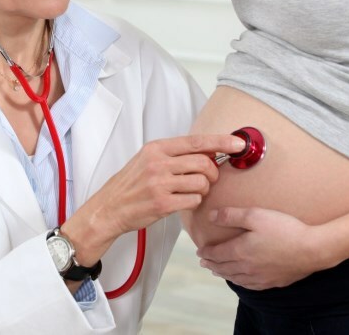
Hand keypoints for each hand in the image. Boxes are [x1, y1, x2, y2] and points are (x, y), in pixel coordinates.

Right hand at [62, 134, 243, 263]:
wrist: (109, 208)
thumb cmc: (131, 184)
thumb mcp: (148, 160)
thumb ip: (175, 155)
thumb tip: (208, 152)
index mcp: (156, 148)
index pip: (196, 141)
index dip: (221, 142)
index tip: (238, 144)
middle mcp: (158, 163)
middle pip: (203, 163)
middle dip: (212, 172)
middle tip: (207, 178)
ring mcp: (159, 184)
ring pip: (202, 183)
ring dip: (202, 189)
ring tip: (190, 191)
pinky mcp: (162, 204)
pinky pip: (194, 200)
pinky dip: (193, 202)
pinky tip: (182, 202)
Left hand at [196, 207, 334, 289]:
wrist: (312, 249)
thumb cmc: (284, 229)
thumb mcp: (255, 215)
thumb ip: (231, 215)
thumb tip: (211, 216)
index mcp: (240, 251)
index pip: (216, 254)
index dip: (206, 253)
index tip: (200, 251)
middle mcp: (247, 267)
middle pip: (223, 268)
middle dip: (211, 264)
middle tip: (204, 262)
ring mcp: (260, 277)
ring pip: (235, 278)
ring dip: (223, 274)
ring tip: (217, 271)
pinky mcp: (273, 282)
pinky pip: (250, 285)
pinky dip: (239, 282)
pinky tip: (240, 280)